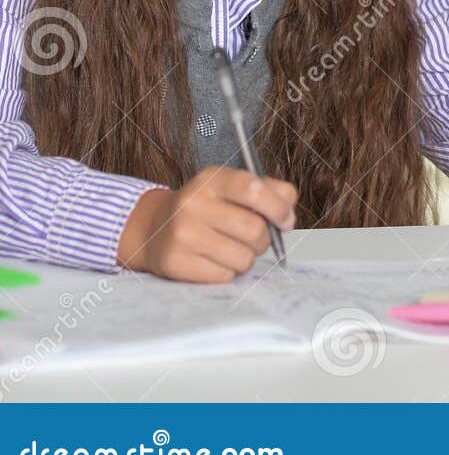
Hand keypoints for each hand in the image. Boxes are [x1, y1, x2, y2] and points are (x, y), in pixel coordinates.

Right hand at [116, 167, 297, 281]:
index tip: (286, 221)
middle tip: (256, 238)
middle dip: (264, 239)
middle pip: (255, 229)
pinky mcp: (174, 262)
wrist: (154, 228)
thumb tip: (288, 213)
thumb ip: (269, 191)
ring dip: (246, 257)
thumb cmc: (206, 208)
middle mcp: (193, 203)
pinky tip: (212, 259)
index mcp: (212, 179)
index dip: (279, 209)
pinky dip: (226, 271)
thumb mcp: (233, 188)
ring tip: (232, 247)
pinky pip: (224, 275)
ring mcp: (181, 234)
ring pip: (243, 257)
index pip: (255, 190)